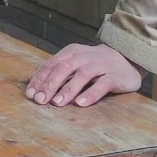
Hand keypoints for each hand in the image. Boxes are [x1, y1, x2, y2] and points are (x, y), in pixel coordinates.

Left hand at [25, 44, 141, 106]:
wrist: (126, 59)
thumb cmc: (94, 64)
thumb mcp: (73, 63)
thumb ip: (54, 70)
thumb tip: (30, 79)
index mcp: (71, 53)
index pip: (51, 64)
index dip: (39, 79)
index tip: (30, 94)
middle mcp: (84, 57)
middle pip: (64, 68)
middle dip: (50, 85)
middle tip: (40, 100)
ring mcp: (100, 65)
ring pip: (82, 75)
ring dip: (68, 89)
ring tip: (57, 103)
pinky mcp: (115, 76)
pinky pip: (102, 85)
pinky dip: (90, 94)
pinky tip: (80, 104)